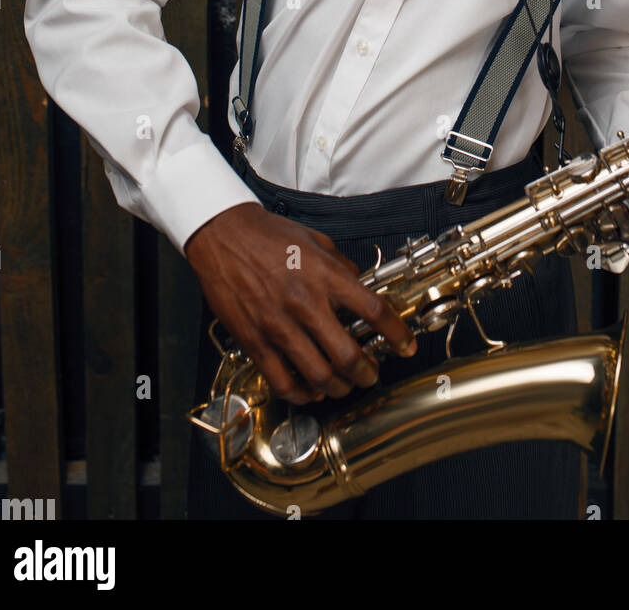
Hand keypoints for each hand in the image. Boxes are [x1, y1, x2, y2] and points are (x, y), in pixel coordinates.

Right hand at [185, 202, 416, 402]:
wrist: (222, 235)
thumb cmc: (269, 235)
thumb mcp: (316, 240)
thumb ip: (341, 265)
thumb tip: (361, 284)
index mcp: (325, 275)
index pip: (374, 311)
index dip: (397, 334)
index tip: (406, 346)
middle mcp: (305, 303)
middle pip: (348, 355)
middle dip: (367, 373)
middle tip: (371, 373)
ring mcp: (278, 325)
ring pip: (318, 375)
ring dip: (339, 388)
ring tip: (344, 386)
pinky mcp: (254, 341)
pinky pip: (283, 381)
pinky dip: (302, 393)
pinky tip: (311, 390)